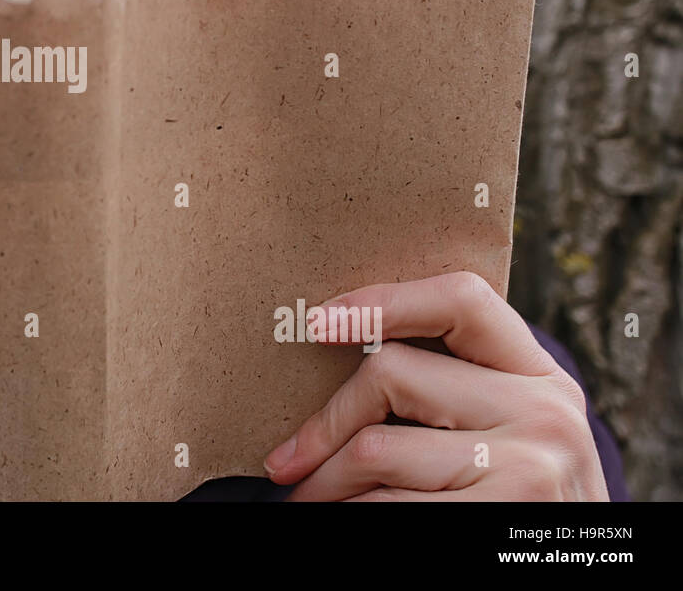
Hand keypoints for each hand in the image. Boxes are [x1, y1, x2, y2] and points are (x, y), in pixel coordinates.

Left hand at [264, 271, 609, 500]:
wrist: (575, 577)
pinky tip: (342, 517)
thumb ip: (457, 390)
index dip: (383, 302)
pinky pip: (386, 504)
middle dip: (324, 425)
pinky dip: (350, 512)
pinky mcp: (503, 512)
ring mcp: (529, 465)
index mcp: (541, 376)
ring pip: (373, 447)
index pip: (463, 300)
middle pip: (390, 371)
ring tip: (306, 500)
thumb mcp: (513, 433)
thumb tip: (333, 345)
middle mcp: (545, 411)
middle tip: (287, 463)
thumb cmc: (517, 503)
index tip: (317, 323)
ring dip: (324, 482)